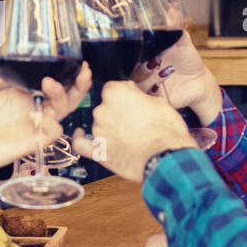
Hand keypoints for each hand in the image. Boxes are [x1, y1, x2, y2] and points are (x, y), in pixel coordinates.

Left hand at [0, 46, 89, 132]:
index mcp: (20, 92)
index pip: (49, 79)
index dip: (63, 70)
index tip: (69, 56)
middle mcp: (31, 107)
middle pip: (66, 94)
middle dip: (79, 82)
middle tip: (82, 68)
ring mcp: (34, 124)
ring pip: (63, 109)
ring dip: (63, 94)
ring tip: (49, 83)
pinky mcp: (33, 140)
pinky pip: (54, 131)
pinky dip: (51, 122)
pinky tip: (34, 114)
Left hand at [70, 81, 193, 182]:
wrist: (167, 158)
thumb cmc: (167, 131)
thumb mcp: (159, 103)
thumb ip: (139, 95)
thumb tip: (131, 91)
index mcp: (116, 93)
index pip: (112, 89)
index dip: (123, 96)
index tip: (130, 102)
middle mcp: (102, 110)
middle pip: (105, 107)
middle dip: (117, 113)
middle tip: (134, 123)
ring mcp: (98, 131)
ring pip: (98, 125)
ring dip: (109, 129)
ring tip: (128, 138)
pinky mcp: (98, 152)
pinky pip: (80, 144)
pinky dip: (80, 139)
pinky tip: (81, 136)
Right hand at [132, 31, 221, 124]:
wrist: (199, 82)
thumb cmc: (188, 60)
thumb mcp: (183, 41)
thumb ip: (176, 25)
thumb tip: (173, 6)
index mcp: (145, 54)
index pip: (130, 52)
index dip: (131, 50)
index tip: (139, 47)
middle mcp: (142, 69)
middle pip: (129, 68)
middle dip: (139, 65)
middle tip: (151, 61)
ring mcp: (145, 83)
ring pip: (136, 81)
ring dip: (148, 76)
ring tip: (162, 69)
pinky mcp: (151, 97)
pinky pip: (145, 95)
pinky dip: (152, 88)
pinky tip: (163, 81)